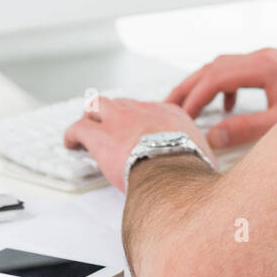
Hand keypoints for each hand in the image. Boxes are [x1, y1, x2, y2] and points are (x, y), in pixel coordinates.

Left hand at [64, 97, 216, 192]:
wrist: (173, 174)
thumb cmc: (190, 170)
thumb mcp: (204, 155)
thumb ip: (199, 156)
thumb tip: (206, 170)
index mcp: (170, 115)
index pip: (149, 109)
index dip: (139, 120)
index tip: (136, 131)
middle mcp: (143, 111)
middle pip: (121, 103)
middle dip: (112, 113)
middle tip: (106, 126)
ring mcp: (120, 121)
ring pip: (96, 105)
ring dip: (90, 117)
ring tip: (84, 129)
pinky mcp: (101, 137)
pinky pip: (78, 128)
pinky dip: (72, 134)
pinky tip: (70, 143)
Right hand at [165, 47, 276, 149]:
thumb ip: (246, 130)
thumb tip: (213, 137)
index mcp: (263, 66)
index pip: (215, 77)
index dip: (194, 97)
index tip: (179, 116)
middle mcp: (263, 57)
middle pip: (213, 67)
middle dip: (188, 87)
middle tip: (166, 108)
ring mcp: (268, 59)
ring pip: (223, 67)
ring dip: (203, 85)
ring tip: (187, 107)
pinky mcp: (274, 66)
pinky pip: (238, 71)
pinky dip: (224, 86)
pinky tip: (227, 107)